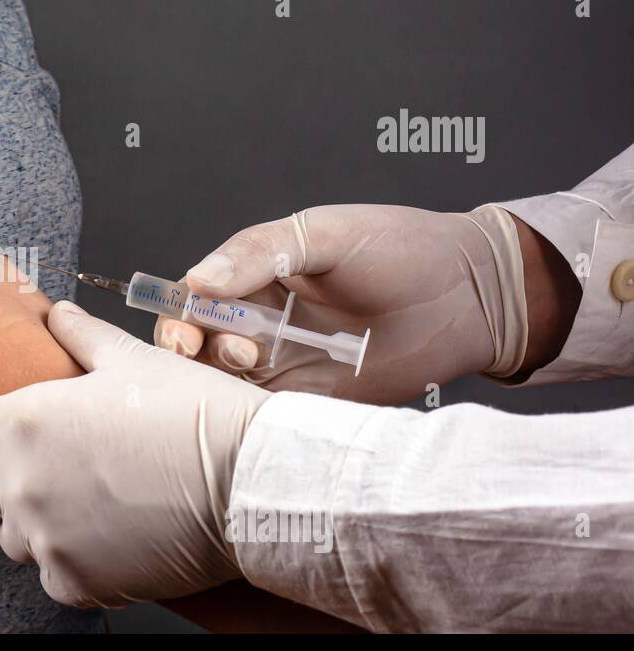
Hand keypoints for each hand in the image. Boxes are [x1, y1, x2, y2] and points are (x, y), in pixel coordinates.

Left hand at [0, 301, 269, 607]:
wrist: (249, 480)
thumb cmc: (194, 415)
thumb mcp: (135, 360)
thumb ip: (84, 338)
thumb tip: (60, 315)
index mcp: (20, 420)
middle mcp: (19, 481)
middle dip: (1, 486)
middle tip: (51, 476)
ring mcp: (43, 536)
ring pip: (12, 540)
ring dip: (39, 526)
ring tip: (91, 507)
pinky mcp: (75, 579)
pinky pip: (53, 577)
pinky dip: (75, 564)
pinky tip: (112, 540)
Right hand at [154, 205, 528, 403]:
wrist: (472, 299)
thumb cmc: (402, 249)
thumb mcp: (325, 235)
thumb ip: (258, 252)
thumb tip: (196, 281)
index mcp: (254, 275)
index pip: (194, 297)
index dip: (178, 313)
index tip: (185, 326)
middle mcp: (259, 322)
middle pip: (197, 345)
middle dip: (190, 350)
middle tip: (223, 348)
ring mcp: (283, 366)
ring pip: (221, 383)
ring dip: (218, 379)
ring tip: (251, 359)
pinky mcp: (308, 404)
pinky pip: (261, 415)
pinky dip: (248, 414)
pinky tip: (259, 401)